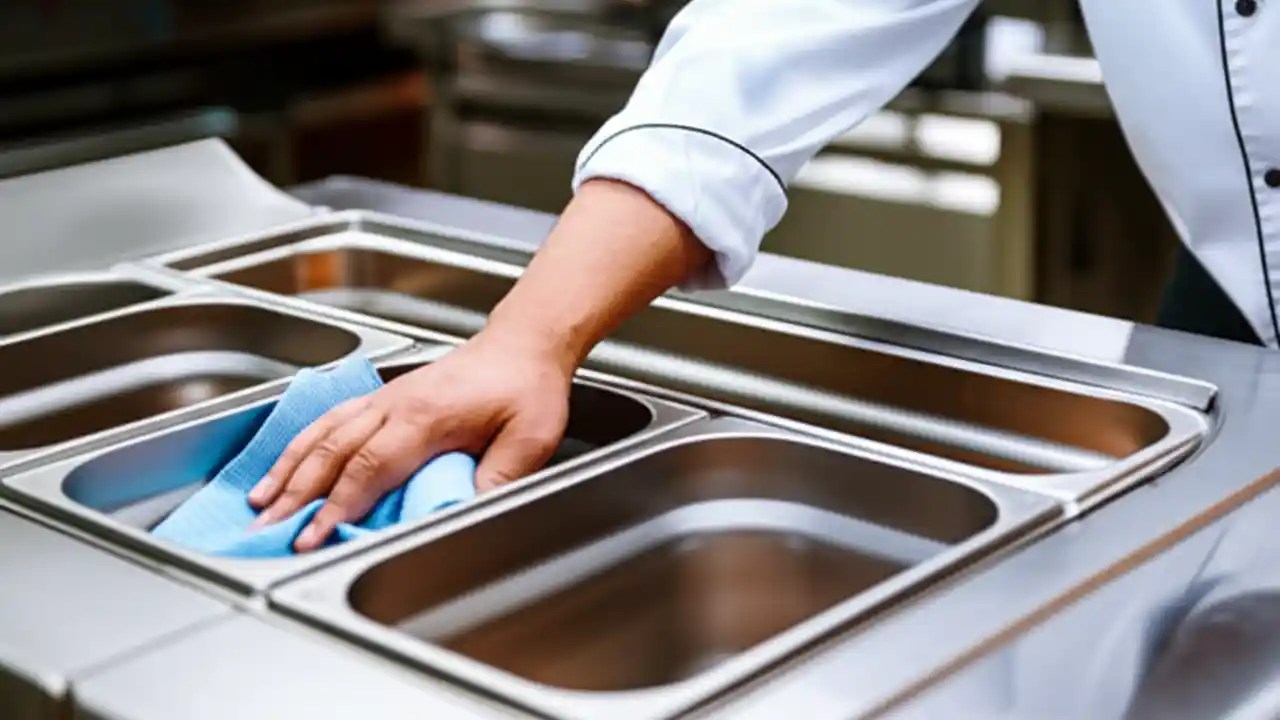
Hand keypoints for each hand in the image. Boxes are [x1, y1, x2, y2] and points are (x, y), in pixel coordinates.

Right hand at [247, 328, 572, 551]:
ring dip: (289, 470)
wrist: (523, 344)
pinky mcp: (383, 398)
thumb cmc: (526, 387)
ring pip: (324, 435)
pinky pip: (331, 420)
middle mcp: (395, 406)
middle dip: (298, 497)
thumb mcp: (529, 437)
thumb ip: (497, 478)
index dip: (337, 506)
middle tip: (267, 532)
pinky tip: (285, 464)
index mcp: (427, 417)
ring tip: (260, 503)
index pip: (370, 468)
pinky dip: (301, 444)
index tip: (312, 538)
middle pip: (334, 454)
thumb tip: (465, 513)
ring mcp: (385, 400)